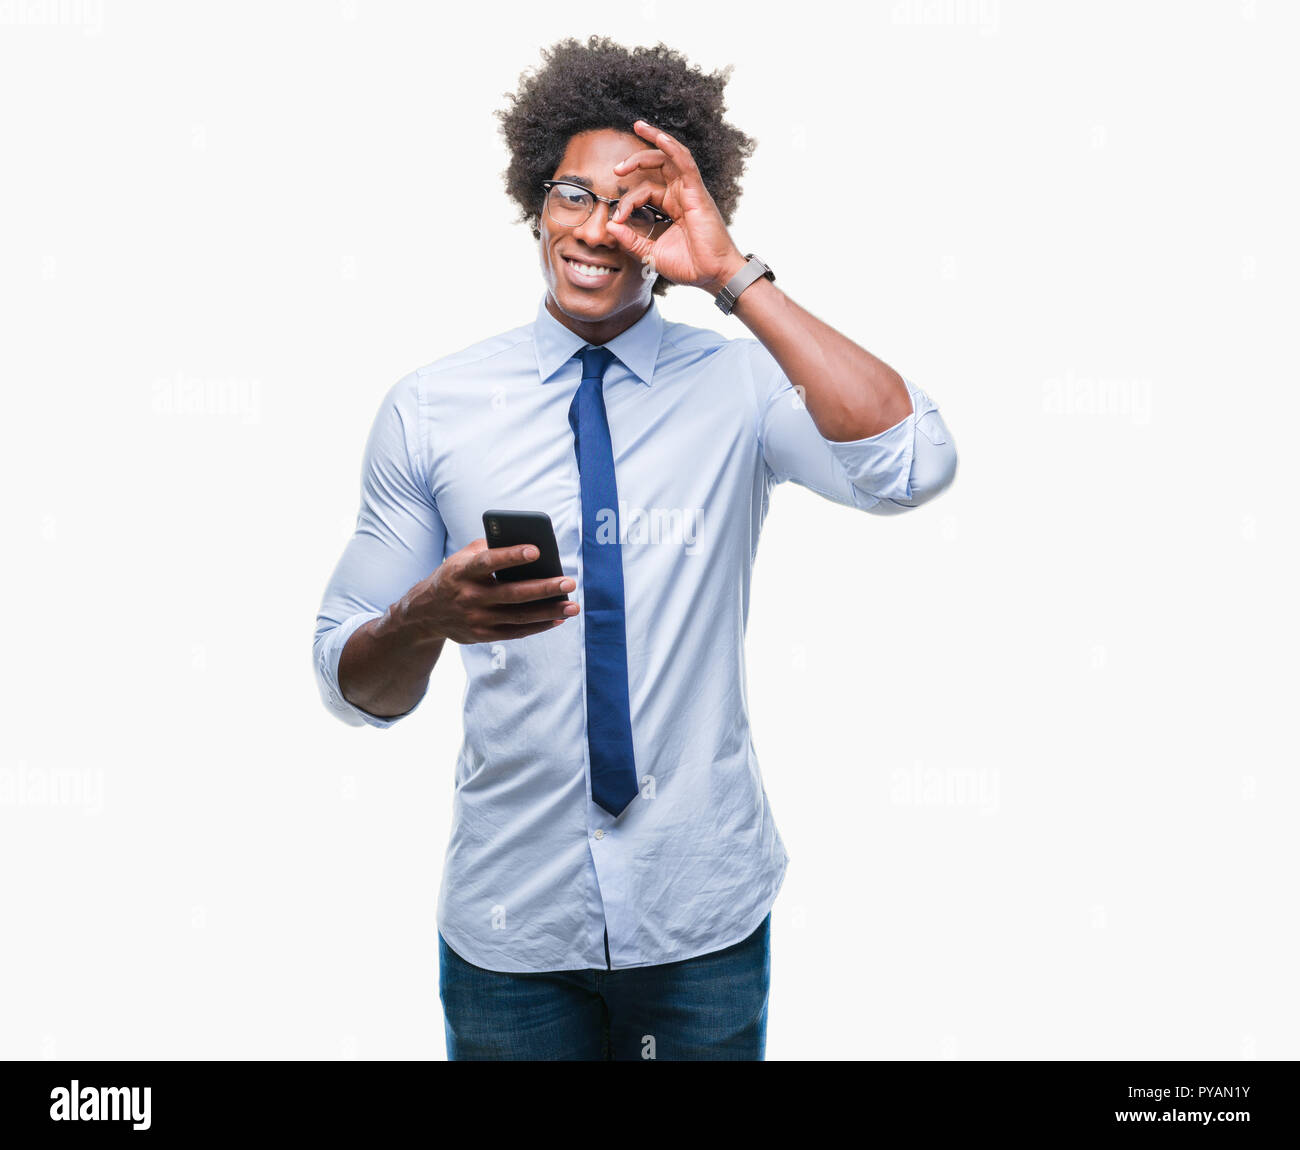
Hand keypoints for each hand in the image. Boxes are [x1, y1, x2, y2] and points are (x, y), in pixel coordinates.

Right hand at [398, 538, 577, 644]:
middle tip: (569, 582)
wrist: (426, 613)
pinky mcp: (482, 635)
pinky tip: (558, 618)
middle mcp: (469, 596)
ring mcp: (476, 619)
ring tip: (572, 605)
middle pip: (512, 593)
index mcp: (463, 571)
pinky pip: (516, 632)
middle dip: (544, 588)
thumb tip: (529, 549)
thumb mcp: (463, 557)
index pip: (488, 561)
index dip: (511, 556)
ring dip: (549, 611)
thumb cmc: (455, 576)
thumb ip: (490, 547)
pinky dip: (538, 626)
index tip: (537, 550)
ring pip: (518, 616)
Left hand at [605, 119, 748, 295]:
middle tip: (616, 170)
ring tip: (637, 128)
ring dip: (654, 141)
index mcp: (671, 207)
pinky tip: (658, 136)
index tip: (617, 220)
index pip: (644, 192)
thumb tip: (610, 226)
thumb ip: (631, 241)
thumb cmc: (689, 266)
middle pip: (657, 165)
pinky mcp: (697, 193)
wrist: (712, 276)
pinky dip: (672, 148)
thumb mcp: (651, 254)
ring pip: (670, 157)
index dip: (627, 202)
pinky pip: (684, 163)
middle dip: (635, 161)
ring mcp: (689, 192)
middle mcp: (680, 195)